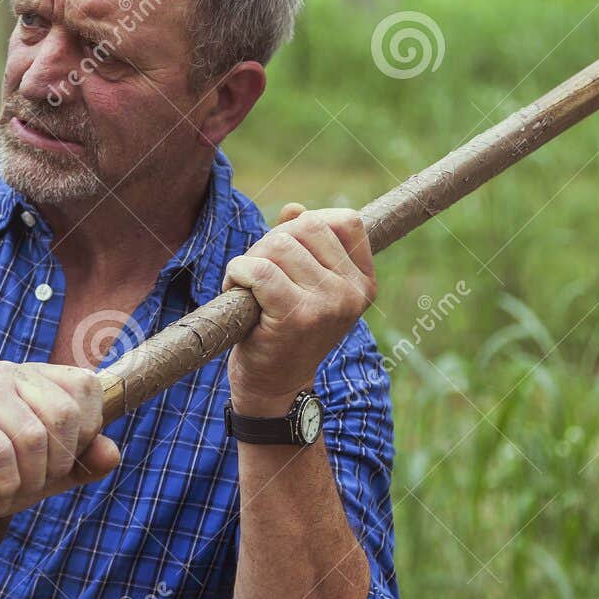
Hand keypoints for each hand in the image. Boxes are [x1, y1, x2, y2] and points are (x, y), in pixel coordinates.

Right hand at [0, 361, 120, 523]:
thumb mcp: (43, 475)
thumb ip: (80, 464)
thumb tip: (113, 453)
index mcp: (34, 378)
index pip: (86, 387)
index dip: (84, 432)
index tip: (59, 460)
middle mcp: (8, 374)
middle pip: (64, 415)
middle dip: (55, 466)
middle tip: (30, 484)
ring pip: (33, 437)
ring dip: (26, 481)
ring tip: (5, 491)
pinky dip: (2, 486)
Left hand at [222, 204, 375, 414]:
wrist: (274, 388)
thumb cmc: (285, 332)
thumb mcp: (305, 286)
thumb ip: (303, 245)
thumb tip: (295, 209)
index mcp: (363, 283)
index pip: (346, 221)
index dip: (309, 223)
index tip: (288, 251)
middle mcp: (353, 293)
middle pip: (306, 226)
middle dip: (270, 242)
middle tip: (257, 274)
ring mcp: (328, 305)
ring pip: (279, 245)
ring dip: (250, 259)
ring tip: (247, 287)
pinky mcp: (297, 317)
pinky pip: (260, 270)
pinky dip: (237, 272)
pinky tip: (234, 289)